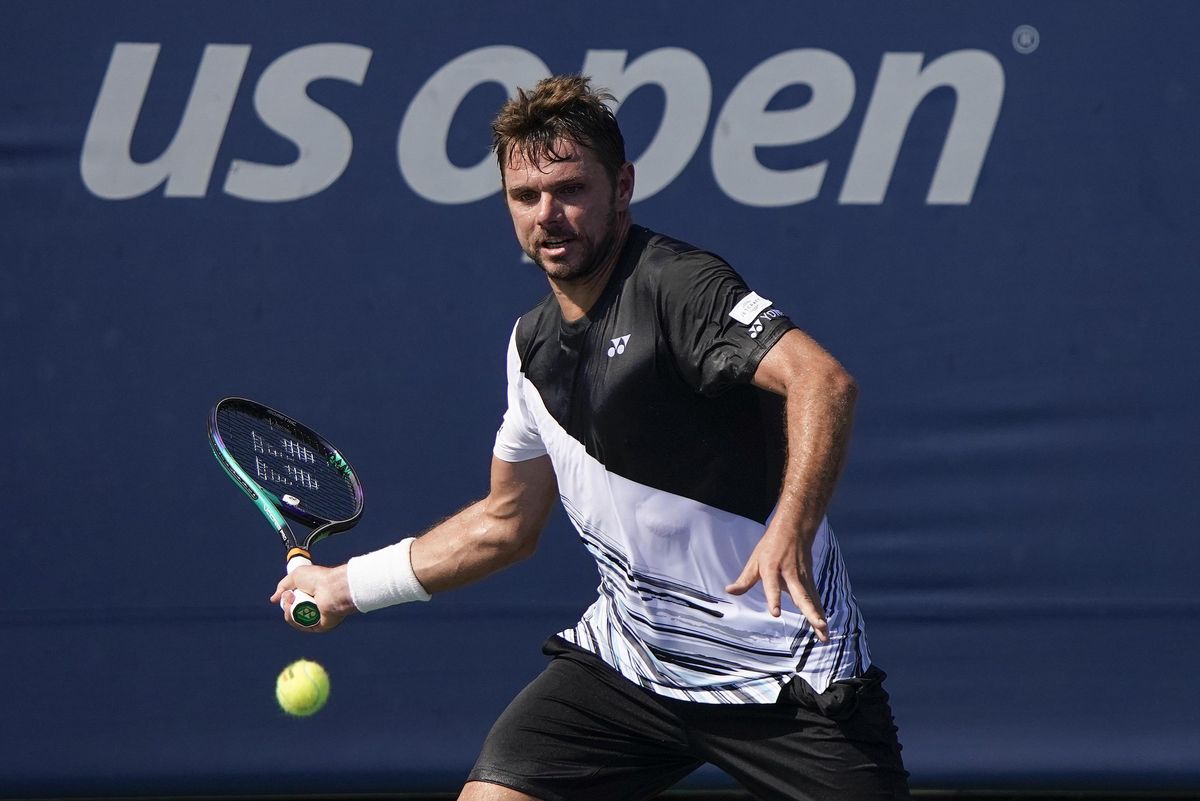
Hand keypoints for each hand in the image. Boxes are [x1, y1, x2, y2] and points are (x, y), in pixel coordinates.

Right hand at [270, 564, 355, 632]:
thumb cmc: (317, 578)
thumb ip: (282, 586)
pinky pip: (302, 626)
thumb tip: (273, 599)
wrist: (332, 588)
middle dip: (286, 604)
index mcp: (312, 595)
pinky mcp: (320, 626)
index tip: (285, 593)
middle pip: (292, 611)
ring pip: (295, 620)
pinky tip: (293, 611)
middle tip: (290, 596)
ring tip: (292, 601)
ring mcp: (318, 617)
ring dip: (288, 612)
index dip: (287, 599)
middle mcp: (315, 606)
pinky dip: (294, 620)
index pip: (294, 601)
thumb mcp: (295, 576)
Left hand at [725, 525, 829, 642]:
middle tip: (818, 625)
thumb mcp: (755, 560)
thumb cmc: (771, 547)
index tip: (775, 613)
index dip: (774, 598)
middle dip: (810, 612)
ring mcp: (804, 579)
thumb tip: (729, 591)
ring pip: (812, 600)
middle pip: (802, 595)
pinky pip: (815, 600)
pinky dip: (821, 614)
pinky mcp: (810, 582)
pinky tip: (824, 630)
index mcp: (773, 568)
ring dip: (819, 617)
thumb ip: (745, 580)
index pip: (773, 585)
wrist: (795, 530)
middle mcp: (791, 575)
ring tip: (825, 635)